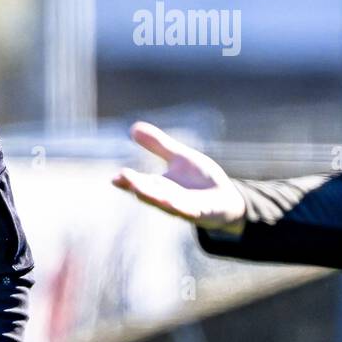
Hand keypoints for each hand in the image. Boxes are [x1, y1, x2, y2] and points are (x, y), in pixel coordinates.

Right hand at [111, 121, 246, 233]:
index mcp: (159, 185)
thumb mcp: (179, 157)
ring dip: (152, 198)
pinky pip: (189, 211)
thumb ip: (157, 145)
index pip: (138, 182)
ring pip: (165, 203)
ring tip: (138, 190)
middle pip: (149, 192)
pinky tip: (173, 203)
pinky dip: (181, 208)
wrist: (226, 200)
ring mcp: (183, 207)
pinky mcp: (200, 213)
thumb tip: (133, 127)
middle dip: (136, 185)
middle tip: (122, 178)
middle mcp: (167, 197)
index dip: (126, 181)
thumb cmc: (200, 180)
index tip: (115, 177)